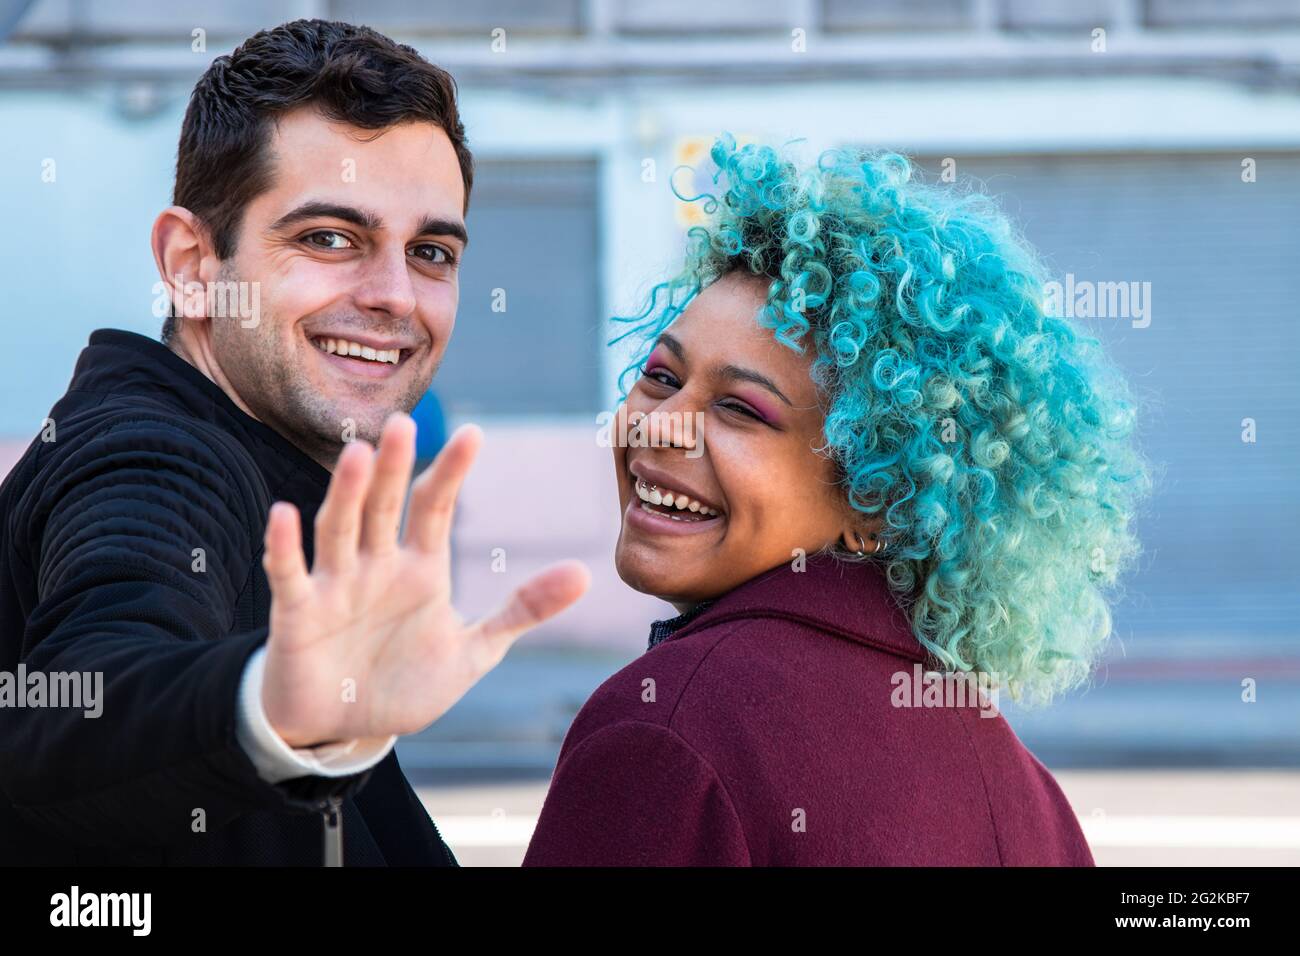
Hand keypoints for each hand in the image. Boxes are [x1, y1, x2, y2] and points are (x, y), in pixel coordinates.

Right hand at [259, 413, 589, 747]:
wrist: (343, 728)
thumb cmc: (403, 682)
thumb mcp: (472, 651)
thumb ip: (521, 610)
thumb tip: (586, 575)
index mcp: (420, 567)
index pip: (437, 508)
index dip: (452, 472)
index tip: (474, 433)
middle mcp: (376, 564)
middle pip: (386, 506)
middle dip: (396, 467)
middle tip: (405, 423)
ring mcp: (335, 585)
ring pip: (340, 528)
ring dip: (348, 493)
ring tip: (359, 454)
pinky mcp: (298, 614)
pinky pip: (290, 575)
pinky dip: (284, 546)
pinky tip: (284, 513)